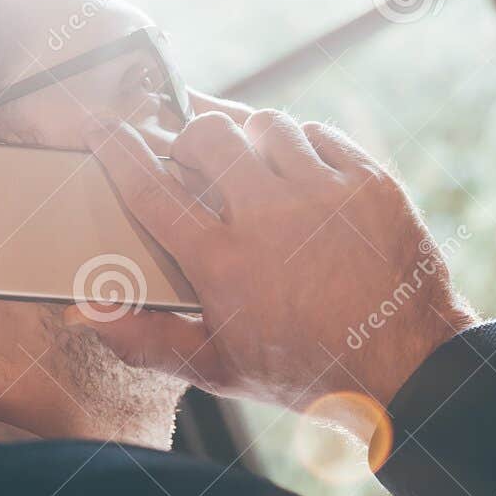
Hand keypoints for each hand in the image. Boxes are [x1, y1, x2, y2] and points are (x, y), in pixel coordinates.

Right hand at [67, 109, 478, 411]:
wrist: (408, 368)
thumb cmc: (308, 371)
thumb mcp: (221, 368)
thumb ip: (148, 340)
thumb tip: (87, 313)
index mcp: (222, 261)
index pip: (151, 189)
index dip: (118, 152)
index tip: (103, 128)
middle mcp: (269, 216)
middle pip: (206, 136)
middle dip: (191, 138)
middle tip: (195, 159)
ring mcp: (324, 192)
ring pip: (267, 124)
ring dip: (251, 138)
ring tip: (254, 166)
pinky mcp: (369, 182)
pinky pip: (322, 134)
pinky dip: (305, 145)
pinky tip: (303, 174)